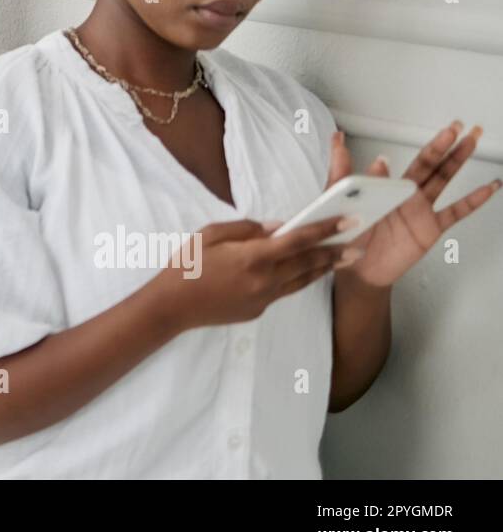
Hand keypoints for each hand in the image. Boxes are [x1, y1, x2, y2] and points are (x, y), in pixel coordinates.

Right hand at [154, 216, 358, 333]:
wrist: (173, 306)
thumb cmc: (186, 265)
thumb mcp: (210, 235)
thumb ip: (246, 229)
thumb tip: (277, 227)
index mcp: (252, 257)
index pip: (298, 240)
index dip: (325, 229)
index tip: (348, 221)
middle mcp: (265, 280)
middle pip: (308, 263)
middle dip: (336, 251)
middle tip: (360, 243)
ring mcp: (264, 298)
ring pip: (302, 280)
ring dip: (324, 268)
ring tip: (344, 258)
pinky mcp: (259, 310)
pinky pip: (285, 290)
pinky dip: (300, 278)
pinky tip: (307, 272)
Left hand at [327, 124, 500, 288]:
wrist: (356, 268)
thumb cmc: (347, 233)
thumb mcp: (338, 199)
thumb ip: (342, 173)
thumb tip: (346, 145)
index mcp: (388, 185)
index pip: (412, 161)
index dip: (430, 147)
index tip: (444, 132)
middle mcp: (408, 193)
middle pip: (431, 164)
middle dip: (445, 145)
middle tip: (459, 126)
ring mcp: (421, 210)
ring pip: (443, 181)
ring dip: (457, 162)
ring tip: (472, 142)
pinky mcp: (430, 228)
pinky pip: (455, 212)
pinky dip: (473, 201)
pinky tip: (489, 188)